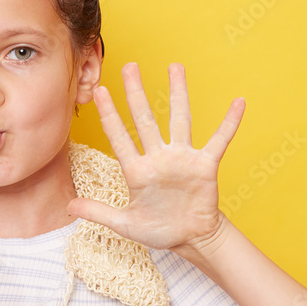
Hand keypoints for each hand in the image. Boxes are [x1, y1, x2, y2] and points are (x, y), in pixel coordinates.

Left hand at [66, 62, 243, 253]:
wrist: (190, 239)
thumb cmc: (158, 230)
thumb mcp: (124, 224)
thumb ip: (99, 213)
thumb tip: (69, 207)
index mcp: (137, 171)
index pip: (119, 137)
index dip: (109, 115)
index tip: (99, 91)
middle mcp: (158, 158)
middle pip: (145, 119)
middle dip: (136, 93)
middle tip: (130, 66)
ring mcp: (182, 159)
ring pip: (180, 119)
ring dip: (178, 93)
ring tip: (175, 67)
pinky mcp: (205, 165)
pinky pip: (219, 140)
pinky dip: (229, 123)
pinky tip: (238, 104)